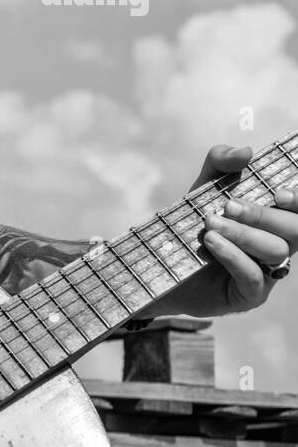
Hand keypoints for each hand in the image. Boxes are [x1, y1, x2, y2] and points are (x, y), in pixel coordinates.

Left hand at [148, 144, 297, 319]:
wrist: (161, 268)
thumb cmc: (192, 226)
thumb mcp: (203, 189)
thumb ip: (221, 165)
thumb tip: (246, 152)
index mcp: (276, 220)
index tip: (280, 192)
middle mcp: (279, 245)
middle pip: (294, 229)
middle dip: (263, 214)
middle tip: (228, 205)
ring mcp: (269, 272)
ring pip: (275, 251)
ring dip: (243, 234)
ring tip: (210, 224)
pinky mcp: (251, 294)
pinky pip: (253, 276)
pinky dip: (233, 256)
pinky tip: (212, 242)